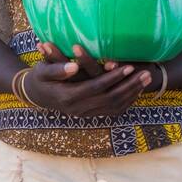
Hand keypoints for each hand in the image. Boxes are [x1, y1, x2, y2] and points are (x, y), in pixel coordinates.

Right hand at [21, 42, 151, 117]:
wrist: (34, 94)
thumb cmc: (39, 77)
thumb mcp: (42, 70)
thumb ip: (57, 69)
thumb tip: (74, 67)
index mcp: (67, 97)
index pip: (96, 87)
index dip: (113, 77)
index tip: (129, 66)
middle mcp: (77, 109)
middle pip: (109, 99)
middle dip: (129, 86)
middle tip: (146, 73)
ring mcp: (83, 114)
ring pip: (113, 106)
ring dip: (131, 93)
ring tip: (146, 79)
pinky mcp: (87, 114)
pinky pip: (111, 111)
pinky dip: (125, 101)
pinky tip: (136, 90)